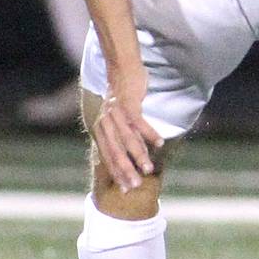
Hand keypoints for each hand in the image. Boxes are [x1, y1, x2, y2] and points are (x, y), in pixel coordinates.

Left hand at [92, 69, 161, 191]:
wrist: (121, 68)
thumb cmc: (122, 95)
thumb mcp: (114, 117)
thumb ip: (115, 135)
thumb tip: (117, 155)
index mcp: (100, 130)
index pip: (108, 157)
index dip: (117, 174)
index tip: (126, 189)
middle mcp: (105, 124)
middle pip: (115, 153)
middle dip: (126, 171)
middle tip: (135, 186)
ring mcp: (115, 115)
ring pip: (127, 141)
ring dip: (139, 156)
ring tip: (148, 169)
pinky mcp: (128, 104)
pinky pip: (139, 123)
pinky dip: (149, 134)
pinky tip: (158, 144)